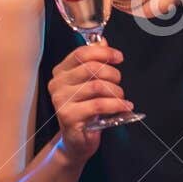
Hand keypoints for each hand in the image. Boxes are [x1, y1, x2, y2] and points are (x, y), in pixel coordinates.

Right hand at [47, 40, 131, 164]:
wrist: (77, 140)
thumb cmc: (85, 109)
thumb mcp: (89, 83)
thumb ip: (94, 61)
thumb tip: (102, 41)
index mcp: (61, 72)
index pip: (81, 53)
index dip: (103, 52)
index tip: (119, 57)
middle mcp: (57, 84)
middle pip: (91, 68)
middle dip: (112, 73)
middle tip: (119, 83)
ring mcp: (61, 101)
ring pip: (97, 86)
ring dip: (116, 91)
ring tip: (121, 98)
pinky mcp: (68, 116)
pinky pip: (98, 105)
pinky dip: (116, 105)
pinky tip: (125, 106)